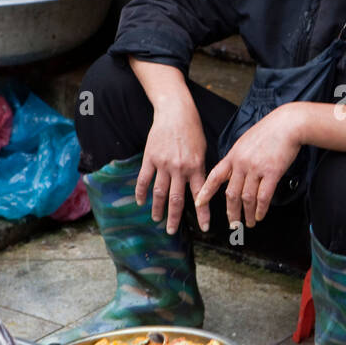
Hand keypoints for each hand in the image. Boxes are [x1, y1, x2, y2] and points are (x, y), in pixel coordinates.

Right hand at [135, 99, 210, 233]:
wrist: (176, 112)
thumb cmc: (193, 131)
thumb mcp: (203, 151)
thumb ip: (202, 170)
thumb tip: (205, 189)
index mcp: (196, 167)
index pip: (200, 195)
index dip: (203, 213)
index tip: (205, 228)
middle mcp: (180, 168)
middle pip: (176, 199)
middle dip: (175, 218)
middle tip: (171, 231)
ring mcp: (164, 164)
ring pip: (159, 193)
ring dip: (157, 209)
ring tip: (156, 220)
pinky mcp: (150, 158)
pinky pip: (144, 179)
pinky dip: (141, 192)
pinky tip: (140, 202)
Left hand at [195, 104, 303, 229]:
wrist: (287, 124)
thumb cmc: (270, 131)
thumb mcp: (246, 141)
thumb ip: (238, 158)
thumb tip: (234, 174)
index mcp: (233, 155)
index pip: (214, 177)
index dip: (205, 192)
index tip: (198, 203)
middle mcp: (241, 163)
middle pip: (231, 194)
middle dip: (231, 212)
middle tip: (232, 224)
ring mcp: (256, 168)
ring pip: (246, 198)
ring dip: (247, 214)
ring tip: (249, 223)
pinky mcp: (271, 172)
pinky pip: (263, 196)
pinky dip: (260, 209)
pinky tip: (260, 215)